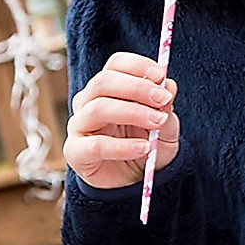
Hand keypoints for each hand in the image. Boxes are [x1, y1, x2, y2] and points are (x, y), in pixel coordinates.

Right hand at [64, 52, 179, 187]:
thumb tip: (169, 84)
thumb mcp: (165, 125)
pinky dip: (123, 146)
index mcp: (109, 88)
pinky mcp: (76, 152)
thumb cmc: (147, 144)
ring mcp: (79, 126)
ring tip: (158, 122)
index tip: (161, 75)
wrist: (135, 180)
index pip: (116, 65)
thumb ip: (166, 106)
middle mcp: (89, 102)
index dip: (137, 66)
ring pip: (98, 108)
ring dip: (133, 112)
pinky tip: (145, 149)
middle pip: (104, 82)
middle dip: (138, 87)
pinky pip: (95, 145)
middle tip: (164, 99)